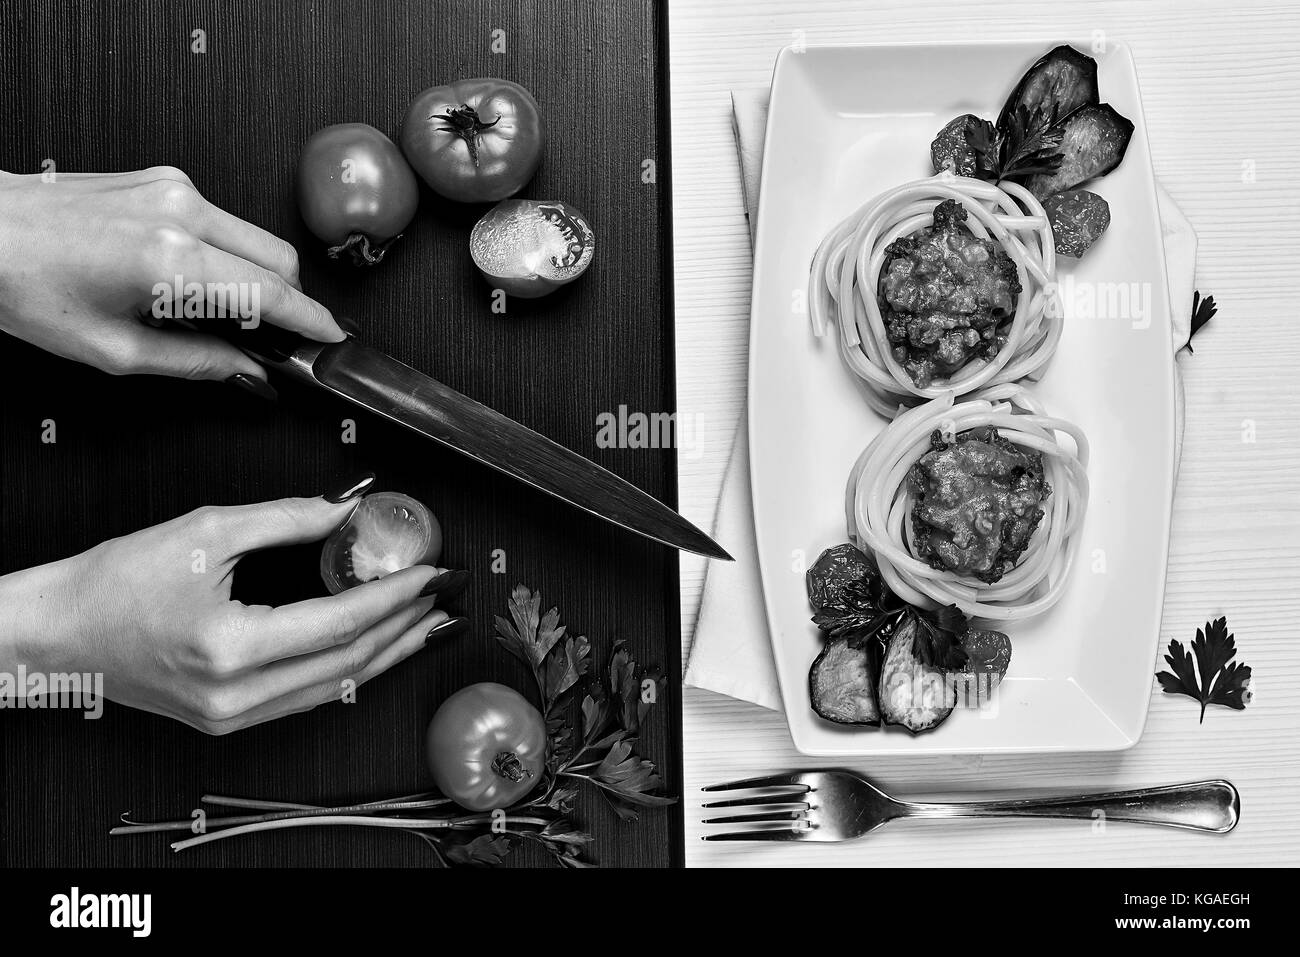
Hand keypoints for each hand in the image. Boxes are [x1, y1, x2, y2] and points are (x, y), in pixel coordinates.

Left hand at [0, 166, 343, 390]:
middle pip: (280, 259)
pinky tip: (196, 279)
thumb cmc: (26, 283)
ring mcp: (174, 189)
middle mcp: (181, 213)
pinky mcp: (163, 180)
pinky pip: (223, 222)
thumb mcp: (113, 350)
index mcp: (171, 259)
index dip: (312, 322)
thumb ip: (195, 363)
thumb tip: (244, 370)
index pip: (273, 293)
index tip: (331, 338)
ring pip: (256, 237)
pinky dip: (228, 254)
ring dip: (258, 277)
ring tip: (223, 313)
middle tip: (278, 338)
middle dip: (291, 301)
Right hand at [0, 476, 469, 732]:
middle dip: (407, 627)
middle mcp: (238, 695)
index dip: (397, 595)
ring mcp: (235, 716)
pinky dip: (349, 668)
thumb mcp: (206, 532)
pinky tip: (373, 645)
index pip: (342, 622)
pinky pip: (309, 696)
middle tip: (445, 596)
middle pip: (350, 664)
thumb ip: (287, 518)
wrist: (57, 636)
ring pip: (336, 688)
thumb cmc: (112, 584)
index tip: (433, 570)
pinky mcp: (230, 719)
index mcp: (232, 648)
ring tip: (426, 622)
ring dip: (387, 653)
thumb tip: (346, 509)